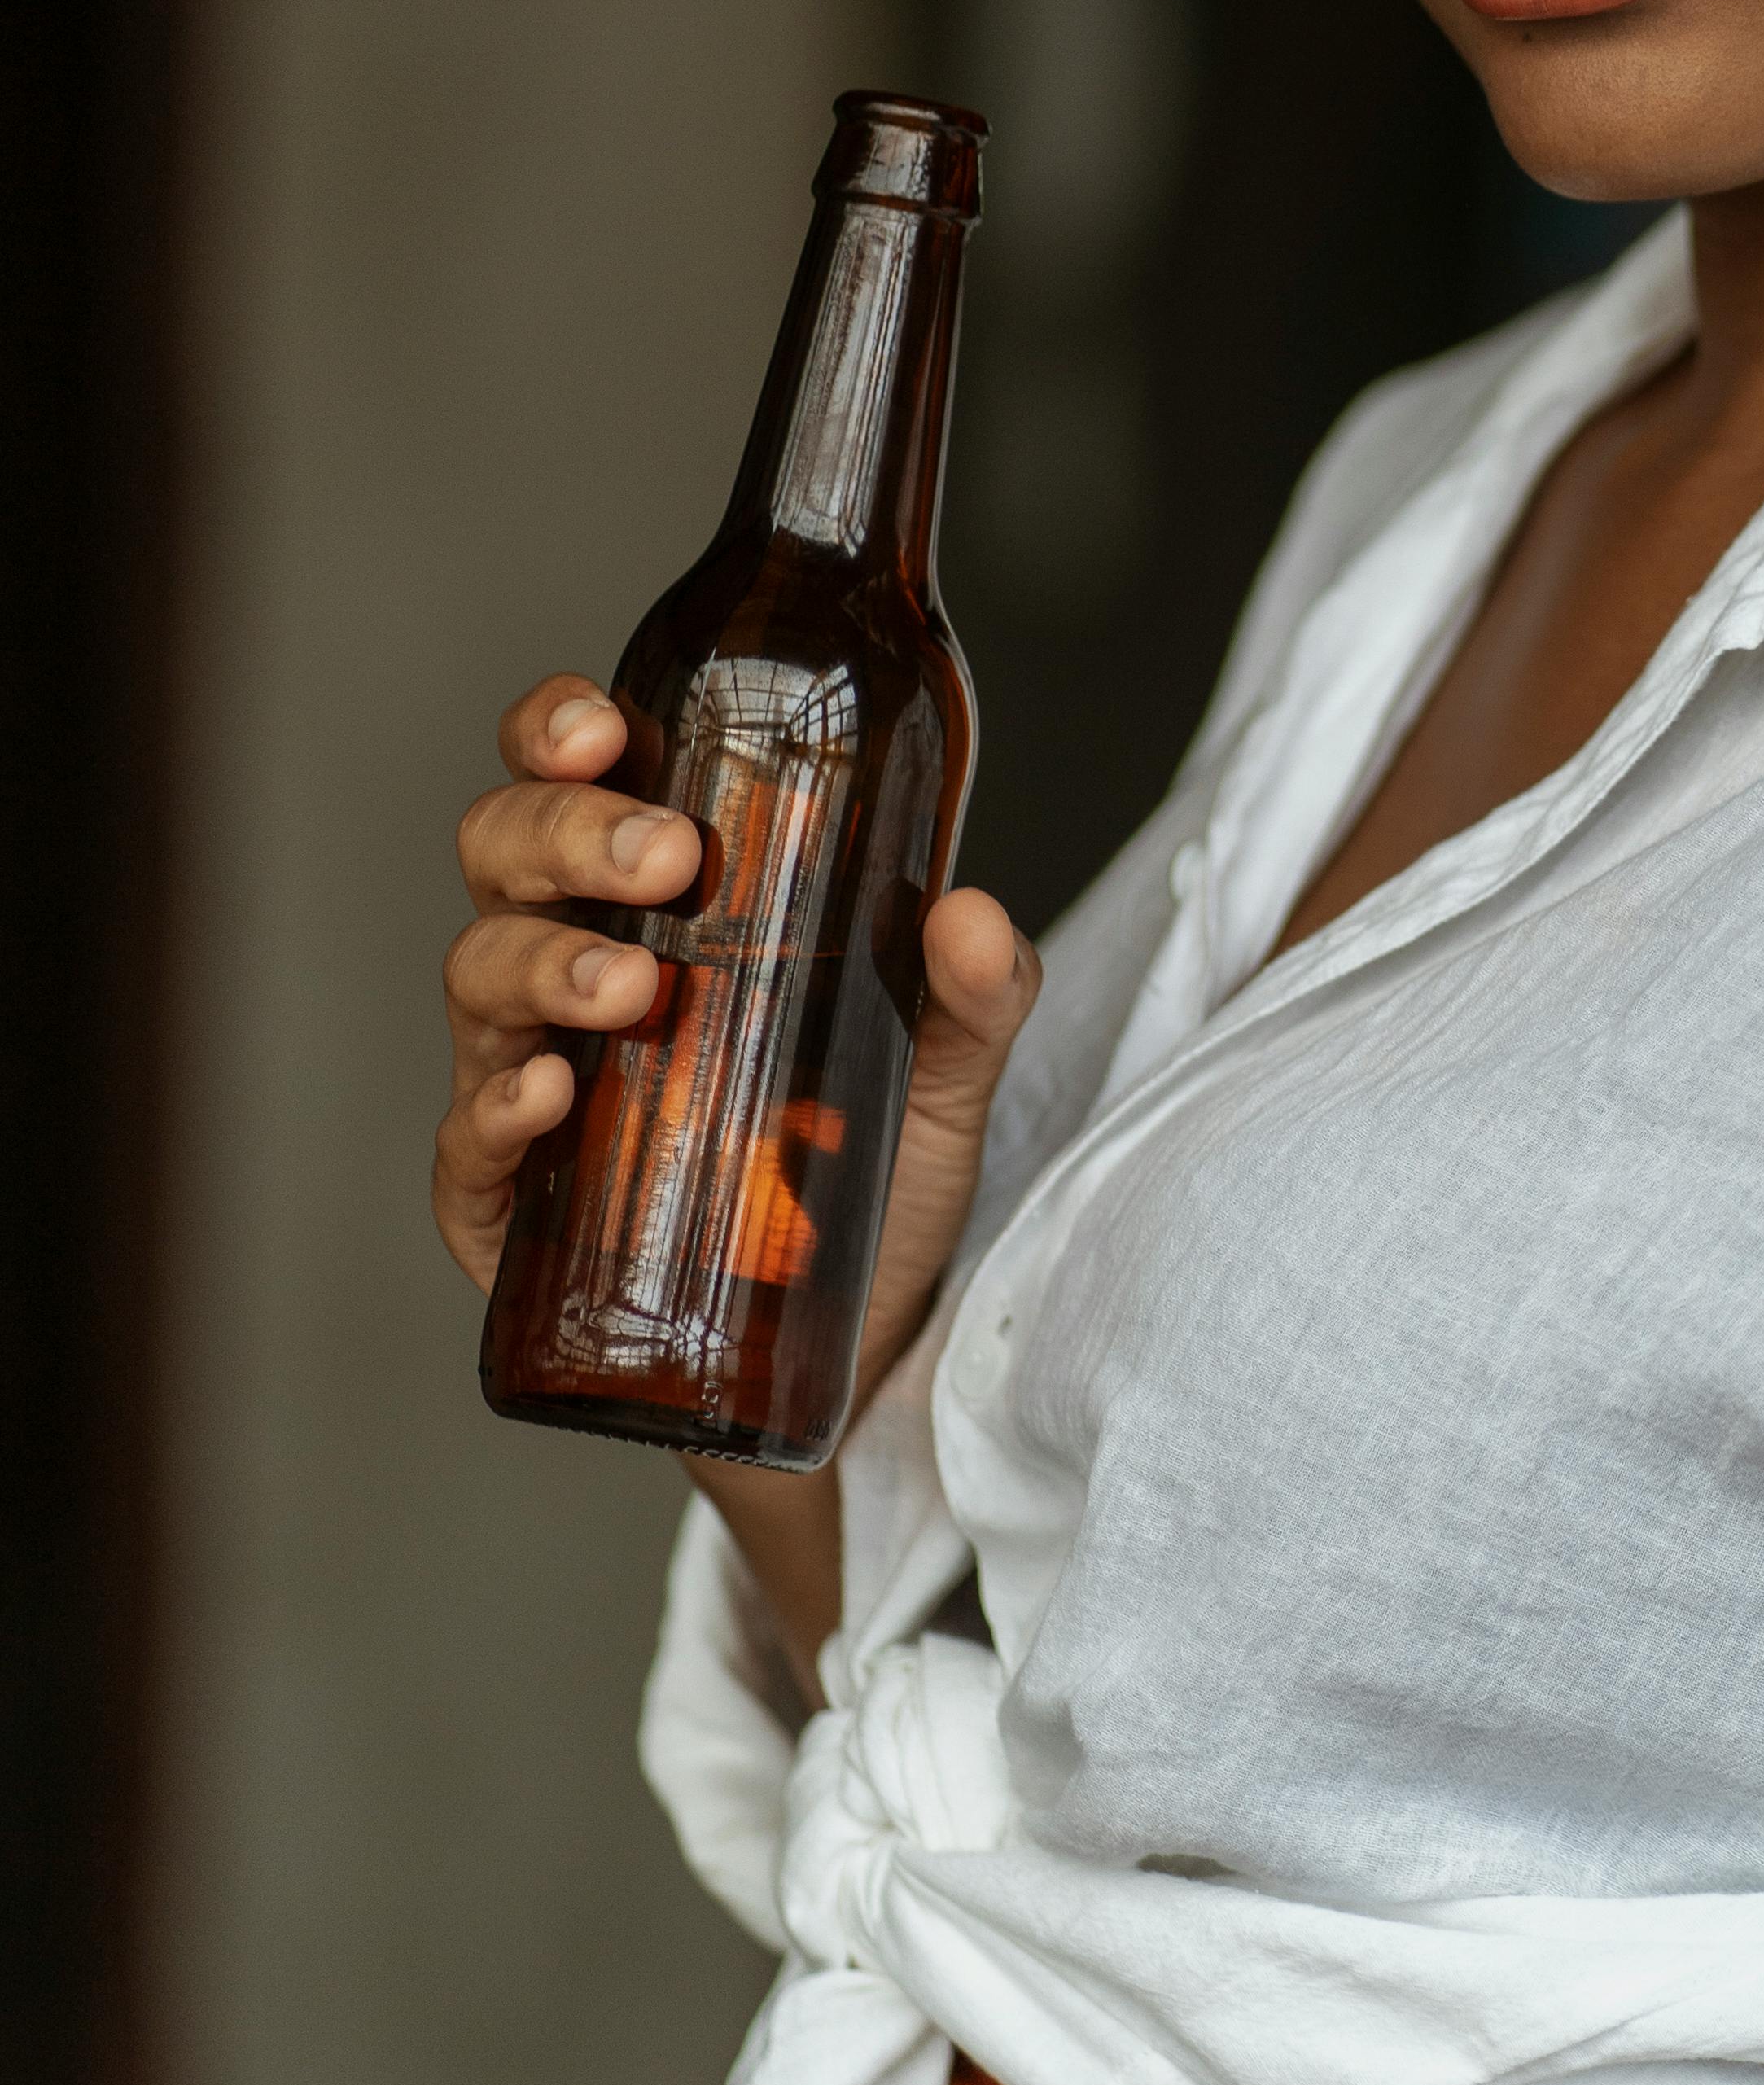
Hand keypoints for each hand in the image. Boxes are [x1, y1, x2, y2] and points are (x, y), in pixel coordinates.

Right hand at [434, 673, 1039, 1675]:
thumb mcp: (944, 1075)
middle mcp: (572, 975)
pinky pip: (468, 1147)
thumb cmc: (867, 1181)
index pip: (568, 779)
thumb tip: (972, 913)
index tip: (607, 725)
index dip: (558, 732)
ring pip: (478, 977)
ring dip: (547, 964)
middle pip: (505, 855)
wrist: (856, 1359)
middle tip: (667, 861)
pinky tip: (547, 1093)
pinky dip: (495, 1107)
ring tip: (631, 992)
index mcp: (650, 909)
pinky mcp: (511, 1212)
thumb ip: (974, 993)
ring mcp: (528, 1088)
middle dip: (567, 835)